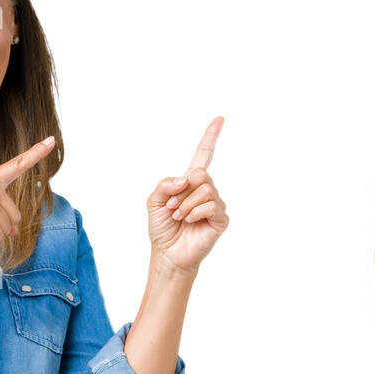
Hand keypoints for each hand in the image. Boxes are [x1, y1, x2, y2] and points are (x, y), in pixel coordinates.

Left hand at [148, 117, 229, 271]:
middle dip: (182, 190)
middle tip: (172, 208)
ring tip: (179, 217)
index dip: (210, 137)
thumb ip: (165, 184)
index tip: (219, 119)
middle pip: (200, 173)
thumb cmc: (162, 229)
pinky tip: (189, 221)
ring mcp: (215, 204)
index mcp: (190, 182)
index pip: (203, 155)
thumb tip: (186, 179)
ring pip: (204, 189)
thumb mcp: (153, 201)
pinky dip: (195, 212)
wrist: (167, 254)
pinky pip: (211, 205)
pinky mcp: (221, 219)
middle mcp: (205, 190)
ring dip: (186, 204)